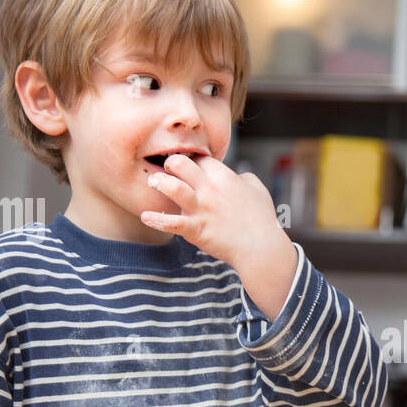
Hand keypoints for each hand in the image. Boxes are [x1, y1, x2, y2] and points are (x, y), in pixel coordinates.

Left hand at [141, 154, 286, 271]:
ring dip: (159, 182)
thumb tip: (234, 176)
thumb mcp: (257, 189)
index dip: (192, 160)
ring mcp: (201, 209)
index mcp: (224, 177)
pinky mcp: (196, 229)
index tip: (189, 167)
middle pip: (180, 164)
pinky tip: (145, 217)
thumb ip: (243, 178)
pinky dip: (157, 220)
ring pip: (172, 187)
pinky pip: (172, 223)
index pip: (199, 158)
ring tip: (153, 182)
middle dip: (170, 163)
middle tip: (167, 170)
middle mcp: (210, 189)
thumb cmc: (262, 219)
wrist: (261, 248)